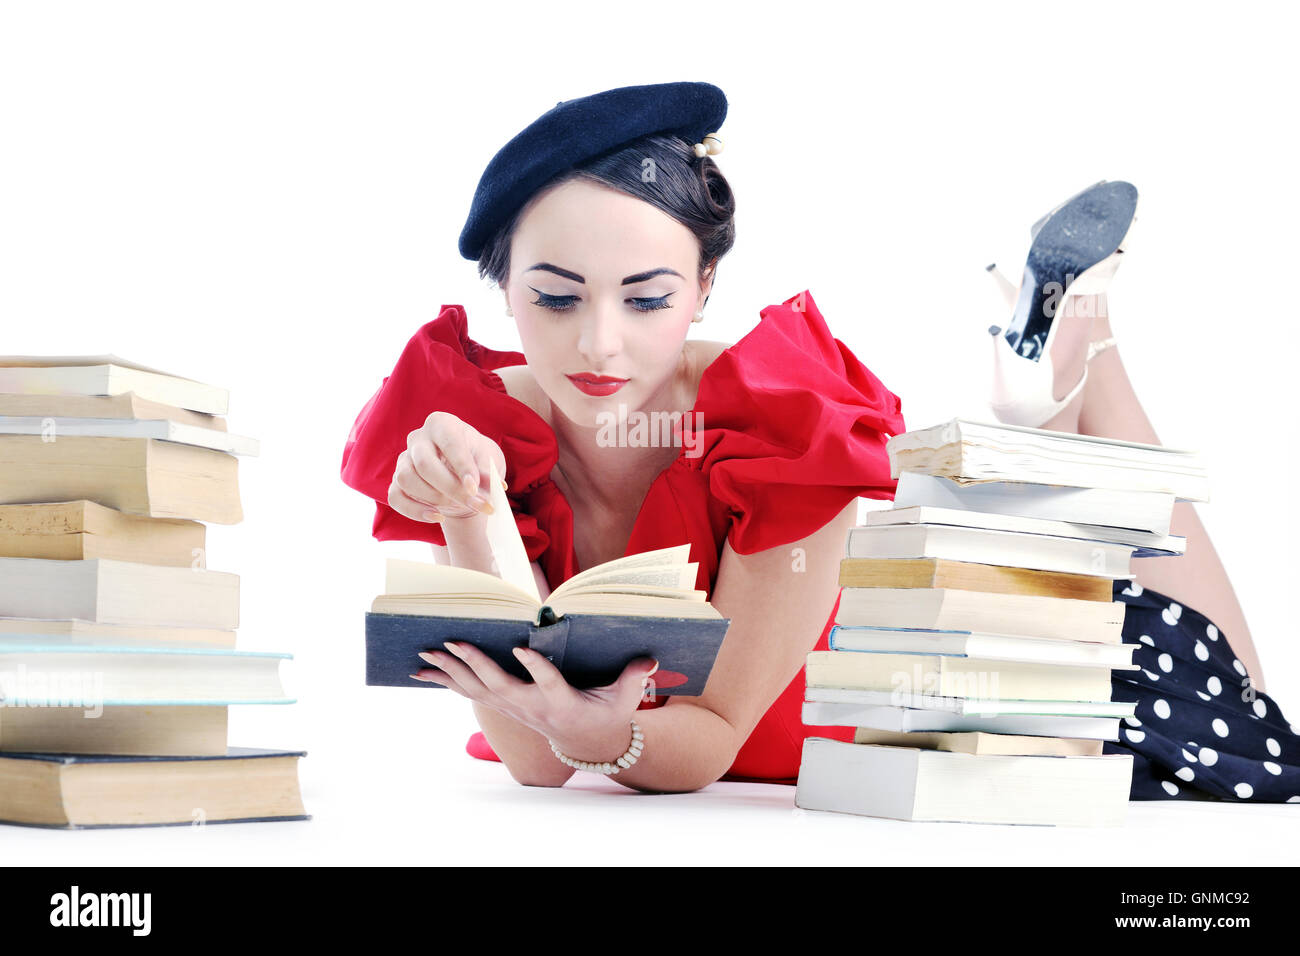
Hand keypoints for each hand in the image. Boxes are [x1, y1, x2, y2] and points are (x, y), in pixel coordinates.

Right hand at [388, 411, 506, 521]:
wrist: (464, 474)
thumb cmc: (476, 460)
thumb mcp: (488, 461)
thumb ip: (489, 473)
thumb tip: (496, 487)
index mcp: (442, 424)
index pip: (449, 442)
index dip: (462, 466)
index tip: (474, 488)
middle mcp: (419, 438)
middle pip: (424, 463)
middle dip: (450, 488)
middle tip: (474, 504)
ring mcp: (404, 459)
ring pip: (406, 479)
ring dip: (432, 498)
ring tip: (457, 506)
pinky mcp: (396, 480)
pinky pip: (395, 496)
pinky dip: (414, 510)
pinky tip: (437, 517)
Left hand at [413, 642, 658, 762]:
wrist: (587, 743)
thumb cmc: (607, 713)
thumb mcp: (626, 699)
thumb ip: (635, 678)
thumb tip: (650, 658)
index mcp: (562, 703)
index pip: (549, 684)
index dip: (536, 669)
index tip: (522, 649)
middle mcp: (532, 708)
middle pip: (498, 686)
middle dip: (473, 664)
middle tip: (450, 642)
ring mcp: (514, 708)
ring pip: (476, 690)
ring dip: (449, 672)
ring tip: (424, 653)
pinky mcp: (504, 706)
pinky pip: (470, 693)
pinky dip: (446, 680)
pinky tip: (424, 671)